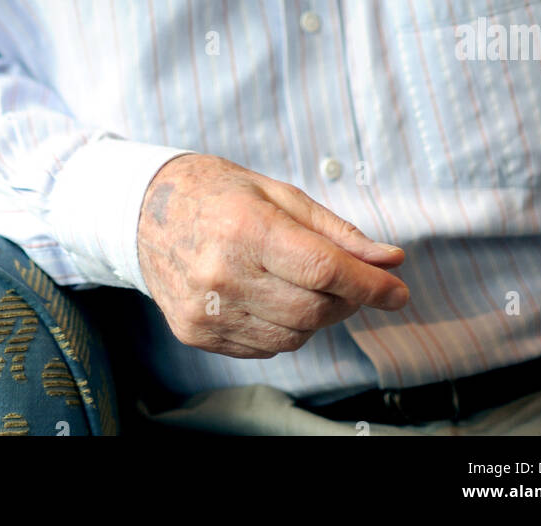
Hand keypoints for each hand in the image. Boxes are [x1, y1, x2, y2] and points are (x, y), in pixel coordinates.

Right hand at [137, 153, 408, 358]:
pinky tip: (271, 296)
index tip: (398, 291)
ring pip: (293, 335)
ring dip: (316, 315)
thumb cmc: (216, 192)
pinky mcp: (196, 334)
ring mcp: (206, 310)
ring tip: (303, 282)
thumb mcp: (278, 193)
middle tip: (354, 279)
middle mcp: (222, 273)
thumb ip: (336, 231)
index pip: (323, 269)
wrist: (142, 211)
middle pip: (313, 309)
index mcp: (245, 227)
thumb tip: (390, 260)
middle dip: (347, 299)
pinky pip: (264, 347)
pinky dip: (283, 327)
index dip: (369, 284)